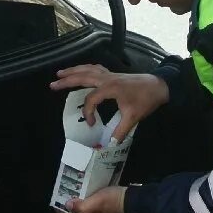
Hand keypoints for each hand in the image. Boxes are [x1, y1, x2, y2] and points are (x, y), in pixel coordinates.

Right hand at [51, 65, 169, 142]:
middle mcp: (107, 78)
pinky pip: (95, 68)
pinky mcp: (114, 74)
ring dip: (73, 70)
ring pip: (87, 69)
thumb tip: (110, 144)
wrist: (160, 85)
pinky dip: (85, 68)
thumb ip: (120, 131)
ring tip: (60, 73)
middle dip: (67, 80)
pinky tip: (81, 70)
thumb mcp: (134, 117)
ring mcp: (110, 74)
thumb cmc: (146, 99)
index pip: (91, 99)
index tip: (92, 124)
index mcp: (110, 88)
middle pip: (82, 77)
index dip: (88, 112)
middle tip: (53, 84)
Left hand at [55, 186, 125, 212]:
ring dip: (75, 200)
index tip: (55, 194)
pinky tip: (82, 189)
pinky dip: (83, 199)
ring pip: (80, 209)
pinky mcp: (102, 211)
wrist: (134, 201)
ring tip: (70, 187)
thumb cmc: (114, 201)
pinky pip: (87, 206)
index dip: (60, 207)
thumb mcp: (96, 202)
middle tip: (62, 189)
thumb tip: (67, 205)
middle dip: (67, 203)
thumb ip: (81, 206)